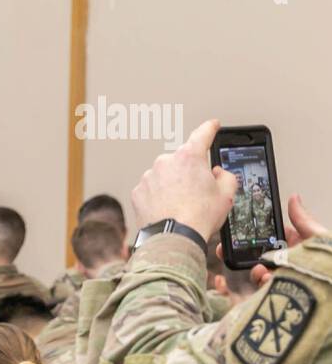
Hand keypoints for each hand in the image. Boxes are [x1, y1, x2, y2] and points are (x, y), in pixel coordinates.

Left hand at [131, 119, 235, 237]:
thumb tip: (216, 173)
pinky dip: (158, 196)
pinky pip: (151, 189)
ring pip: (164, 176)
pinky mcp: (138, 192)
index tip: (212, 125)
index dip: (210, 128)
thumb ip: (225, 176)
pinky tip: (167, 209)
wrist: (173, 238)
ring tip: (181, 205)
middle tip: (197, 193)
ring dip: (172, 185)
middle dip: (189, 172)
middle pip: (181, 161)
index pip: (203, 134)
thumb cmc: (198, 217)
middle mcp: (166, 162)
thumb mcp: (227, 194)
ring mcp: (149, 176)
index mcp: (190, 157)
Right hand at [247, 193, 328, 288]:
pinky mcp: (279, 294)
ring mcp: (282, 279)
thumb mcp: (317, 236)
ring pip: (258, 273)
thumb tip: (294, 197)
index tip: (245, 233)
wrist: (330, 285)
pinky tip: (266, 281)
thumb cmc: (329, 259)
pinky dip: (261, 285)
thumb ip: (302, 219)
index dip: (257, 235)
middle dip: (248, 254)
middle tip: (241, 252)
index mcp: (295, 246)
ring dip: (256, 272)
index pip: (272, 238)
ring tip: (261, 272)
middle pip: (260, 256)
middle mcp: (287, 262)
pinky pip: (263, 290)